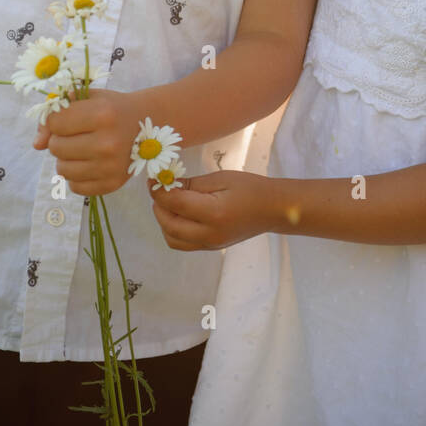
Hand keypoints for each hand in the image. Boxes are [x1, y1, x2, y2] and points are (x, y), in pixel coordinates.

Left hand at [34, 88, 142, 195]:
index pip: (55, 122)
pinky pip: (75, 187)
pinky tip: (89, 163)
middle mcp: (107, 143)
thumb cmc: (112, 107)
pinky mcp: (112, 184)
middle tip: (77, 134)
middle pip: (56, 147)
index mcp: (102, 114)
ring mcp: (110, 167)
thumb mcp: (87, 99)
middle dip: (60, 139)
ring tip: (81, 149)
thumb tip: (37, 145)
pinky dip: (76, 176)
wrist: (147, 122)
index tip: (70, 117)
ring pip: (61, 169)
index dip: (57, 119)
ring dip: (66, 159)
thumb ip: (55, 114)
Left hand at [149, 170, 273, 250]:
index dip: (159, 191)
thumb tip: (167, 183)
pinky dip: (173, 229)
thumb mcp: (221, 178)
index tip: (153, 179)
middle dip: (158, 207)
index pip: (175, 204)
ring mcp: (209, 245)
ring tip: (168, 202)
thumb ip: (192, 184)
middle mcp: (209, 234)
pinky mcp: (210, 248)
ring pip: (172, 239)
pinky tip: (179, 213)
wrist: (272, 210)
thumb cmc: (249, 188)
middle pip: (169, 225)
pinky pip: (182, 243)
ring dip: (163, 220)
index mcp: (213, 213)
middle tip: (158, 189)